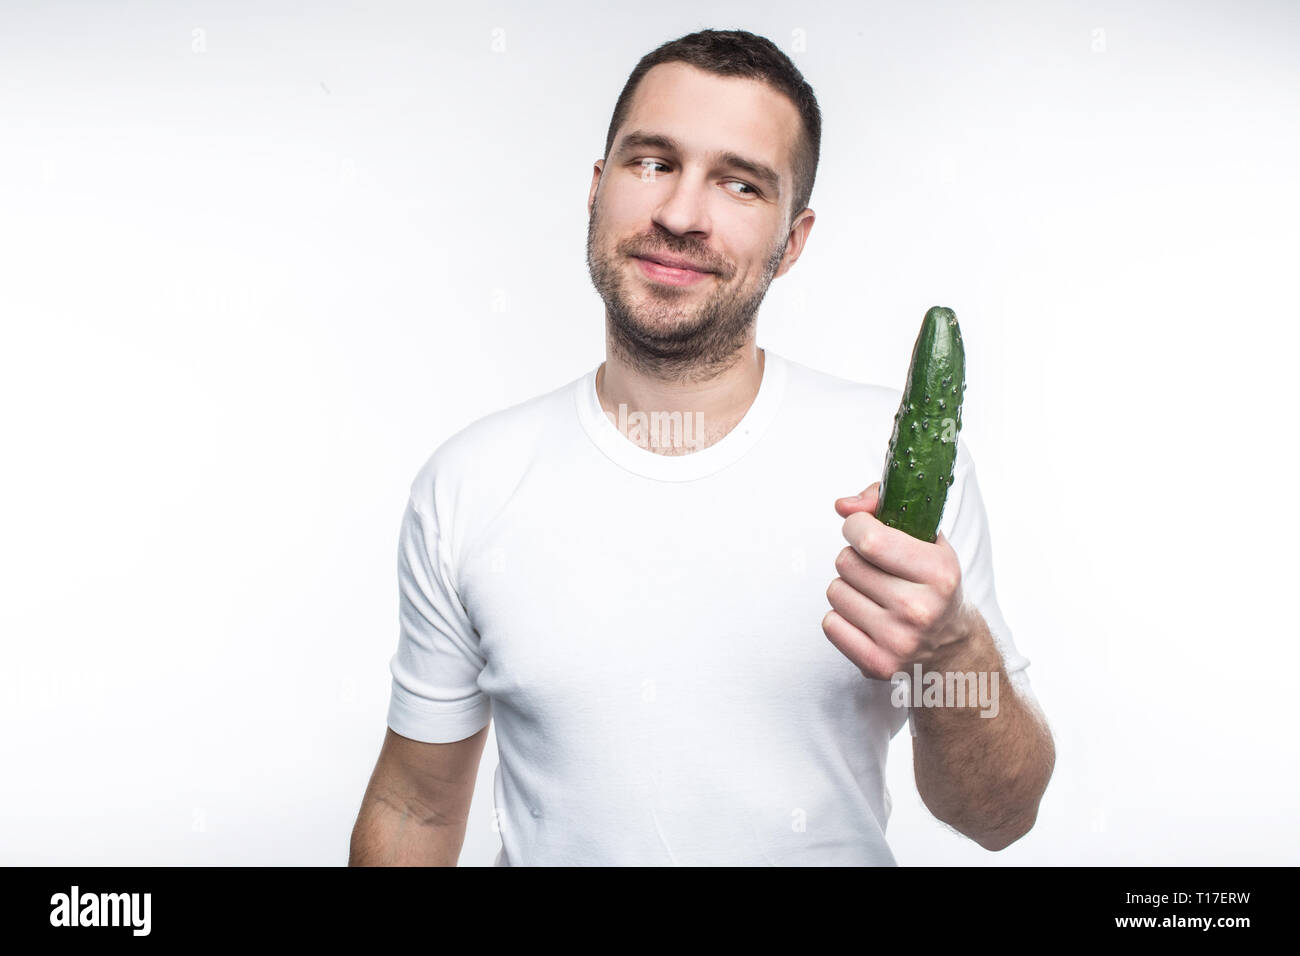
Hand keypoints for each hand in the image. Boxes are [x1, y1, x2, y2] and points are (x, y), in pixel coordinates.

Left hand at [822, 481, 972, 679]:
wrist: (953, 648)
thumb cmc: (934, 585)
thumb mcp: (928, 540)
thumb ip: (885, 507)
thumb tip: (843, 505)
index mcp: (939, 574)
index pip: (870, 540)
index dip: (856, 526)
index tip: (861, 528)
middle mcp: (920, 610)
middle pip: (846, 563)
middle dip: (854, 557)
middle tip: (875, 568)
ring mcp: (898, 641)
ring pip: (835, 591)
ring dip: (848, 587)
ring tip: (874, 594)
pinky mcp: (877, 664)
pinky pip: (830, 624)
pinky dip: (842, 617)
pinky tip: (867, 618)